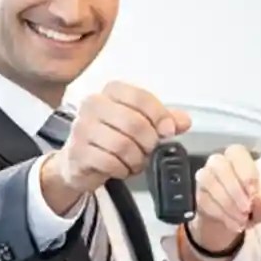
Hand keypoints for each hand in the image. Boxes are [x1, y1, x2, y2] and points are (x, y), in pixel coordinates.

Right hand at [44, 82, 190, 199]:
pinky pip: (109, 162)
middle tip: (149, 150)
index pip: (141, 97)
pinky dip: (122, 169)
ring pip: (122, 144)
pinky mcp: (77, 151)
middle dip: (148, 142)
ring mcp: (82, 128)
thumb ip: (163, 121)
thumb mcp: (138, 125)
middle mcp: (93, 105)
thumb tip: (183, 121)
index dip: (159, 116)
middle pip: (134, 122)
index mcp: (111, 92)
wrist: (78, 161)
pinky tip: (121, 168)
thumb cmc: (109, 139)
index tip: (168, 131)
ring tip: (135, 161)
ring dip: (136, 159)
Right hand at [188, 144, 260, 251]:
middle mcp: (219, 162)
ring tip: (241, 219)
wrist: (232, 221)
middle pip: (220, 166)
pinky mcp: (197, 194)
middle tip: (247, 209)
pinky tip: (233, 224)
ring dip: (227, 203)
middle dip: (235, 190)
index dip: (246, 172)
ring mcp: (205, 176)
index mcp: (239, 157)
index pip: (237, 153)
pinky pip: (204, 200)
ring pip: (209, 182)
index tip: (254, 193)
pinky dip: (221, 214)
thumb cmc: (251, 205)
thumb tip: (260, 200)